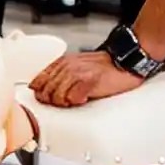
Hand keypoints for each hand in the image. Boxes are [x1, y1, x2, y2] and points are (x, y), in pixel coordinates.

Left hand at [28, 51, 142, 106]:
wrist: (125, 62)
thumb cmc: (104, 66)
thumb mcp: (77, 66)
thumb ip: (62, 75)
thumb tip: (46, 90)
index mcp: (62, 62)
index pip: (39, 80)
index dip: (40, 92)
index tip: (46, 99)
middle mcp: (68, 66)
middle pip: (46, 90)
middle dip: (51, 100)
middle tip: (63, 102)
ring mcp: (78, 73)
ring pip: (58, 96)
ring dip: (64, 102)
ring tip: (74, 100)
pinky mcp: (90, 81)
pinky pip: (74, 97)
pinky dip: (77, 101)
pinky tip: (84, 98)